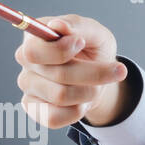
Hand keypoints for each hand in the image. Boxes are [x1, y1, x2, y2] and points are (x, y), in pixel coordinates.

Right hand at [15, 14, 128, 128]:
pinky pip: (52, 118)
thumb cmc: (92, 50)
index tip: (82, 43)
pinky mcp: (35, 109)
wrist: (98, 78)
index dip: (60, 50)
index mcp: (35, 38)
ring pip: (60, 96)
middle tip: (118, 70)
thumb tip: (58, 25)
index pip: (35, 50)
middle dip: (93, 74)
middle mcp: (27, 62)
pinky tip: (83, 102)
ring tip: (98, 86)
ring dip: (90, 92)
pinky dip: (77, 111)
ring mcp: (29, 87)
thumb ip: (78, 26)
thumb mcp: (96, 34)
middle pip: (57, 74)